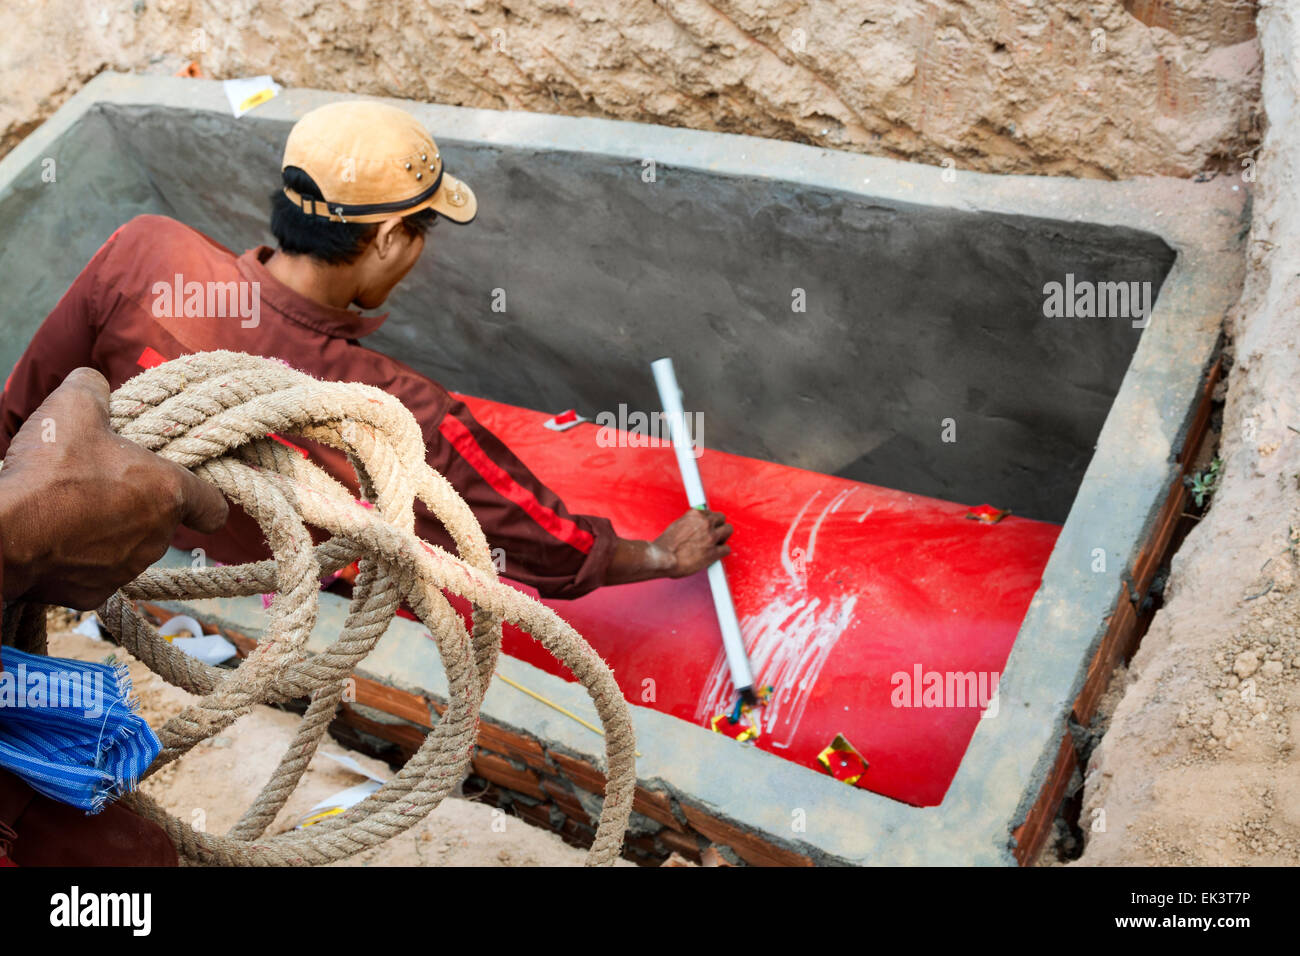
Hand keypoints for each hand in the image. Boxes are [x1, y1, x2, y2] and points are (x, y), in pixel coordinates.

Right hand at [0, 368, 227, 608]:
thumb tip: (95, 381)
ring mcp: (127, 569)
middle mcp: (157, 537)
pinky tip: (54, 538)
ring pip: (130, 547)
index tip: (186, 488)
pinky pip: (96, 573)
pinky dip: (81, 559)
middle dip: (140, 504)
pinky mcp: (94, 594)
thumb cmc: (49, 470)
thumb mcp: (72, 407)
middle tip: (104, 483)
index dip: (204, 496)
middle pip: (163, 521)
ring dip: (111, 530)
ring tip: (72, 508)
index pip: (215, 506)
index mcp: (167, 492)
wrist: (4, 535)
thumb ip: (94, 388)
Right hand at [653, 507, 732, 577]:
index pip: (710, 512)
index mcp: (694, 514)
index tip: (709, 525)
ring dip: (723, 537)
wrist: (663, 558)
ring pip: (728, 530)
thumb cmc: (665, 546)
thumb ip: (689, 523)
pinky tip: (716, 554)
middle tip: (715, 533)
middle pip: (722, 518)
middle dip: (719, 526)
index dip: (709, 521)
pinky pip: (726, 549)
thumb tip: (694, 527)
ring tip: (717, 543)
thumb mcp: (676, 525)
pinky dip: (722, 552)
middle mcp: (704, 523)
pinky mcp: (713, 551)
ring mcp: (710, 536)